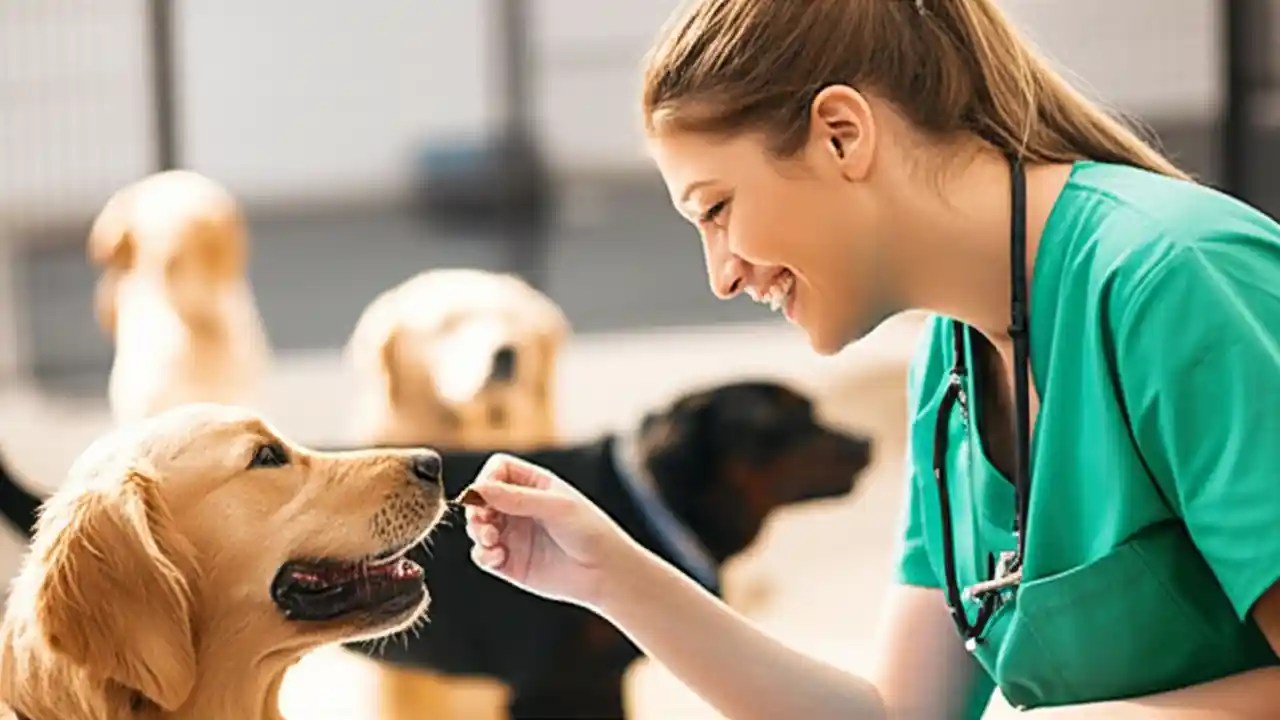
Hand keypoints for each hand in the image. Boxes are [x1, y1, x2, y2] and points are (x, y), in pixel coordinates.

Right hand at [463, 453, 639, 609]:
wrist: (605, 573)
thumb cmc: (589, 531)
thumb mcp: (556, 507)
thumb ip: (517, 498)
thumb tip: (478, 489)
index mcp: (534, 485)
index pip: (498, 470)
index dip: (487, 479)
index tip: (484, 494)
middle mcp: (520, 508)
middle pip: (481, 499)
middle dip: (477, 509)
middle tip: (484, 521)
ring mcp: (514, 535)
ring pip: (478, 527)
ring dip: (477, 531)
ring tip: (491, 539)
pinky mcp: (510, 562)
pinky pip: (483, 555)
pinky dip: (482, 554)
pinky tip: (497, 556)